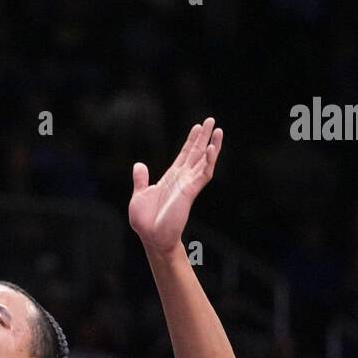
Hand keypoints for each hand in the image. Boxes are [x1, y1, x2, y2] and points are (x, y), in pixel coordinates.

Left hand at [129, 117, 222, 254]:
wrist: (152, 237)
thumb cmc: (146, 221)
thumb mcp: (139, 194)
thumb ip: (141, 179)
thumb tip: (139, 164)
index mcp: (171, 178)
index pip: (184, 155)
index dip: (191, 141)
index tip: (197, 127)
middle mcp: (182, 179)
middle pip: (196, 153)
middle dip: (204, 137)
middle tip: (211, 120)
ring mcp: (188, 184)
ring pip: (204, 161)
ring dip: (212, 145)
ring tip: (218, 130)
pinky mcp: (190, 191)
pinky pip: (203, 174)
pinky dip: (208, 161)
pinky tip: (212, 148)